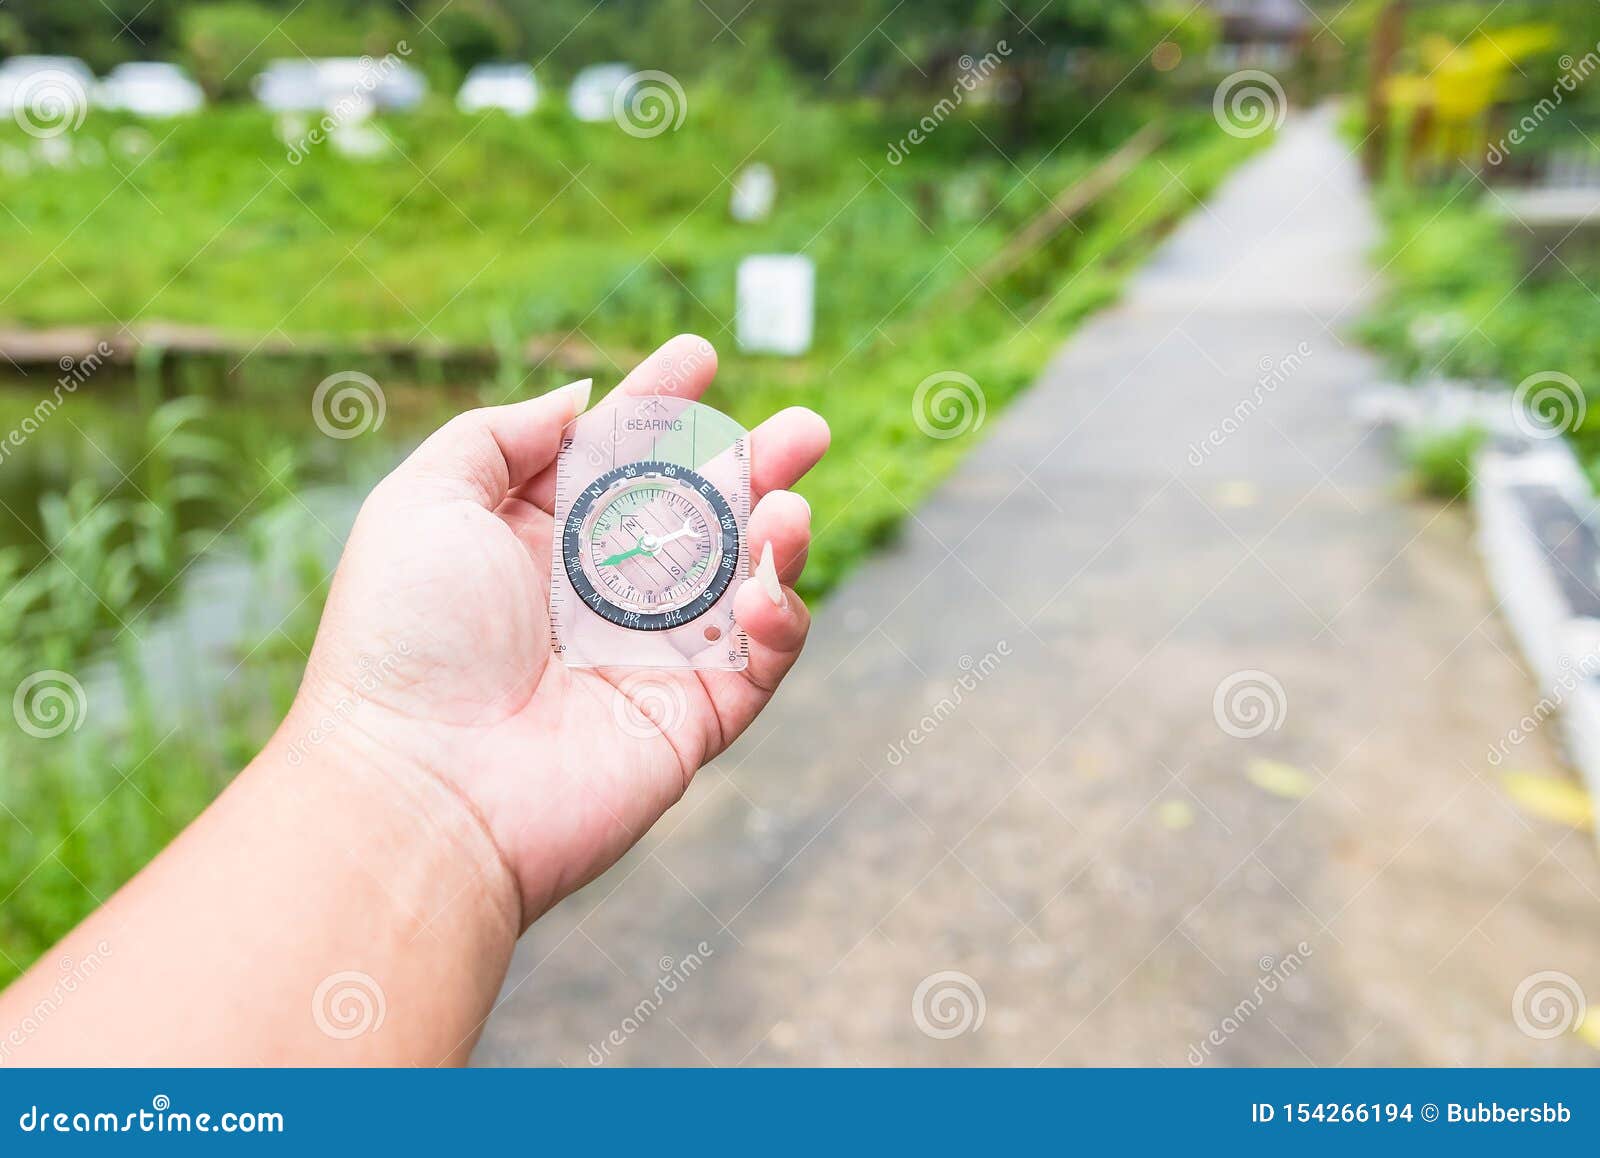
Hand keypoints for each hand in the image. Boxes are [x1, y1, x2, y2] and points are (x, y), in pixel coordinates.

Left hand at [282, 336, 828, 924]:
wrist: (423, 788)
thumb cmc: (409, 638)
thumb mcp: (427, 498)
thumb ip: (504, 434)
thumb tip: (579, 401)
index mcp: (534, 538)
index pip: (613, 458)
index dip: (657, 406)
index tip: (698, 357)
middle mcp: (595, 594)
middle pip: (696, 511)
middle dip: (753, 463)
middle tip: (806, 427)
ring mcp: (648, 656)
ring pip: (741, 579)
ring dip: (777, 533)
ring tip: (787, 508)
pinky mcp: (692, 718)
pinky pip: (761, 658)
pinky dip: (779, 617)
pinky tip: (761, 591)